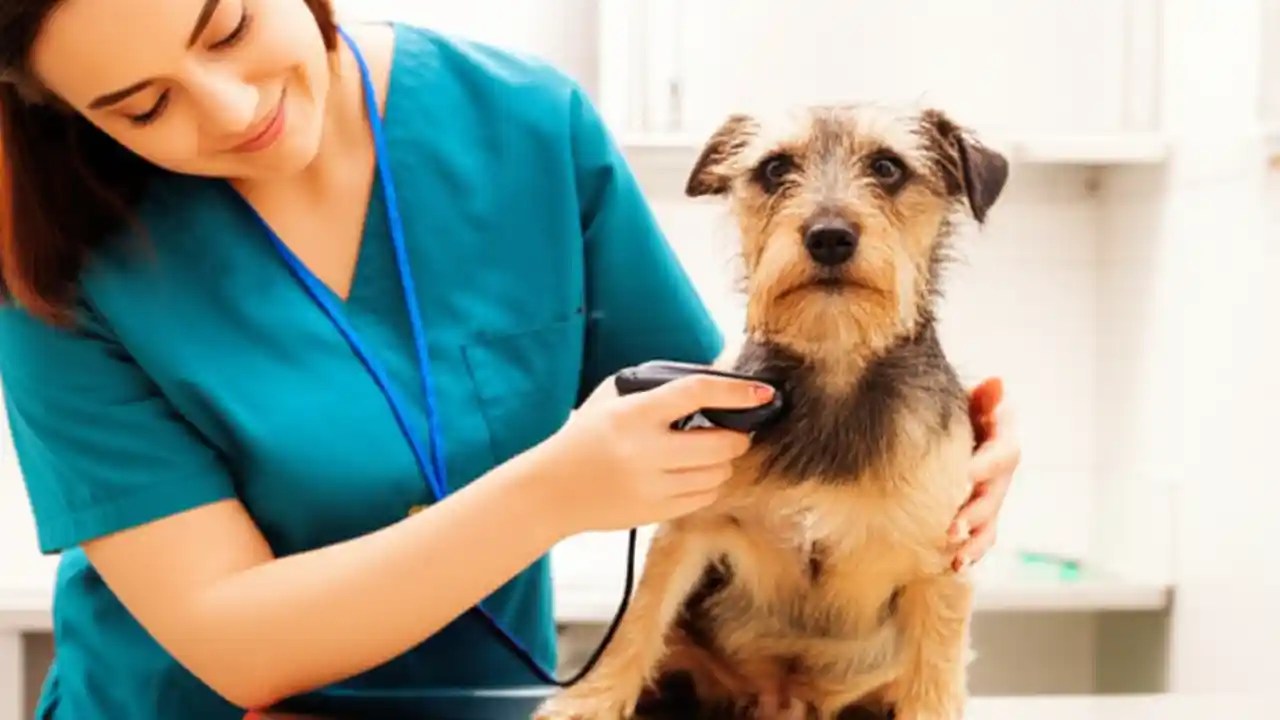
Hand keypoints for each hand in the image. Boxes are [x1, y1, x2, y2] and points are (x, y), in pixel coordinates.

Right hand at [539, 369, 774, 535]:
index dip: (735, 391)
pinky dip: (711, 483)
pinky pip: (704, 498)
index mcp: (634, 414)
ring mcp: (652, 487)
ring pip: (717, 474)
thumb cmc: (585, 436)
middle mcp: (645, 452)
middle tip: (736, 430)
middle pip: (720, 444)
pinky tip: (699, 474)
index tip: (762, 392)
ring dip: (725, 461)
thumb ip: (656, 387)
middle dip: (738, 435)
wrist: (553, 490)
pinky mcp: (656, 512)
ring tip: (714, 452)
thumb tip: (710, 385)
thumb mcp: (611, 398)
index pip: (696, 394)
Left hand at [949, 378, 1020, 570]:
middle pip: (996, 494)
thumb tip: (997, 382)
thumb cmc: (953, 411)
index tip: (963, 476)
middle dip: (975, 512)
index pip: (1004, 454)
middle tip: (952, 527)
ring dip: (975, 540)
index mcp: (1002, 438)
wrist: (943, 429)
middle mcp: (1002, 470)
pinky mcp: (981, 514)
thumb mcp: (965, 401)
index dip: (986, 466)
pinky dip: (972, 552)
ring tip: (956, 555)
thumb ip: (981, 398)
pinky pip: (983, 537)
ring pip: (991, 521)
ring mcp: (993, 494)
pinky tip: (955, 565)